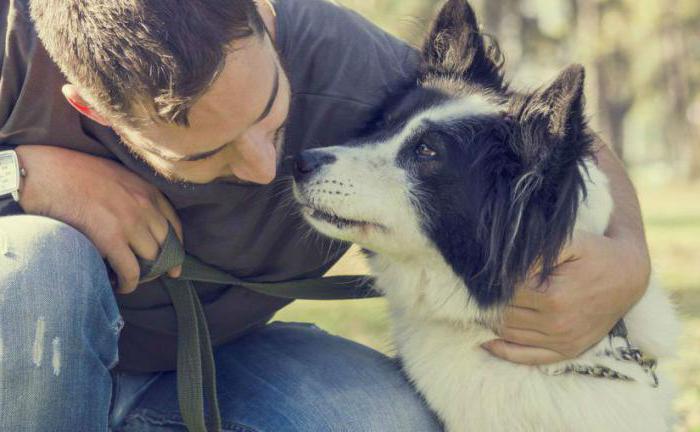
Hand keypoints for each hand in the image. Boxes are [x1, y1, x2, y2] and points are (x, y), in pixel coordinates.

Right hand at [16, 145, 182, 293]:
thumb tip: (137, 222)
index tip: (175, 262)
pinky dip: (129, 283)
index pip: (174, 223)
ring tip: (131, 280)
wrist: (42, 172)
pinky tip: (120, 286)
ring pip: (152, 260)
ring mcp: (129, 221)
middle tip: (152, 277)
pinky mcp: (110, 238)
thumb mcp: (114, 176)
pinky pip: (131, 270)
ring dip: (144, 275)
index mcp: (146, 188)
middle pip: (166, 244)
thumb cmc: (71, 173)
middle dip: (162, 264)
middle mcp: (144, 205)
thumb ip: (131, 195)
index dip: (176, 246)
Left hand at [482, 231, 648, 364]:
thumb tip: (503, 264)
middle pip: (503, 315)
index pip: (504, 293)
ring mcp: (562, 341)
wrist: (629, 275)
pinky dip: (502, 351)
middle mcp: (556, 324)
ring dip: (489, 323)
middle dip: (484, 303)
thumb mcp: (569, 241)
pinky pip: (527, 357)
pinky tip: (484, 340)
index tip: (478, 274)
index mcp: (553, 297)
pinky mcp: (567, 351)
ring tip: (474, 308)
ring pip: (509, 335)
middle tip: (470, 291)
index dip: (489, 283)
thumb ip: (535, 251)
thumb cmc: (595, 253)